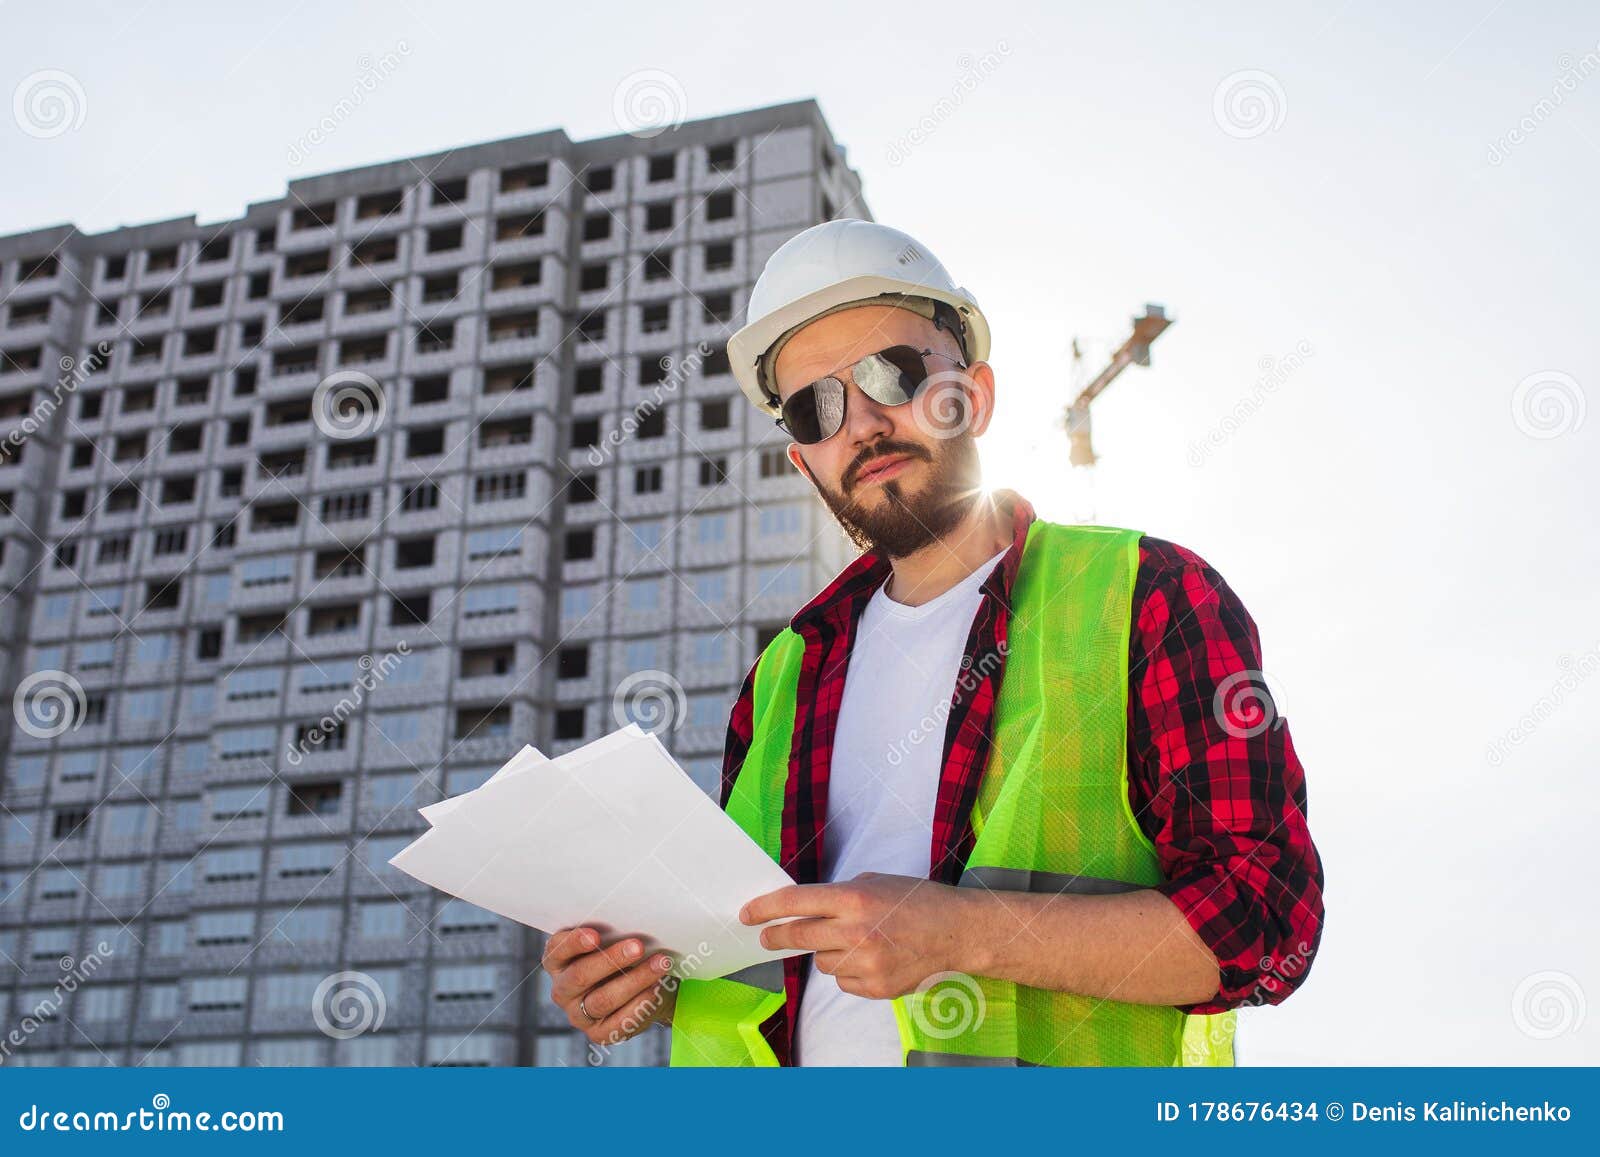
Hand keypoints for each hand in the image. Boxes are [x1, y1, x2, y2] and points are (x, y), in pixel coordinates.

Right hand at [542, 926, 676, 1045]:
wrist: (644, 985)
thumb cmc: (623, 955)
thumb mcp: (613, 941)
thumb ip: (613, 933)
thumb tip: (632, 923)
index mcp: (558, 961)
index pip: (557, 949)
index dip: (574, 942)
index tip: (595, 936)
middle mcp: (562, 990)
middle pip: (580, 976)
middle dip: (611, 960)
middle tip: (638, 946)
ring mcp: (577, 1015)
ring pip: (603, 999)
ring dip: (635, 980)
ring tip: (659, 964)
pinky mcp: (598, 1033)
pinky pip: (618, 1022)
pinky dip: (640, 1004)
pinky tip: (655, 989)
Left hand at [740, 872, 975, 999]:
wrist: (957, 932)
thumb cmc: (917, 901)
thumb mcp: (875, 882)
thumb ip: (838, 895)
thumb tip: (802, 907)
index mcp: (855, 898)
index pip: (795, 903)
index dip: (766, 908)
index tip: (748, 914)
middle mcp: (856, 932)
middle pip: (798, 936)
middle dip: (776, 936)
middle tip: (766, 937)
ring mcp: (866, 963)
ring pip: (821, 962)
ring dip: (826, 952)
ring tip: (855, 941)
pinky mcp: (876, 988)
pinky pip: (843, 981)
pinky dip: (848, 971)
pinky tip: (872, 958)